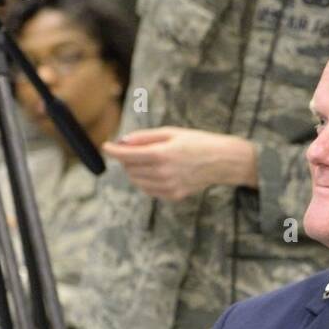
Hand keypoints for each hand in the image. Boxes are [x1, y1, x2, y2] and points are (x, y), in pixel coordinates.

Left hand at [102, 127, 257, 200]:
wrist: (222, 162)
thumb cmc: (197, 142)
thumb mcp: (170, 132)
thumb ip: (144, 137)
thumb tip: (123, 141)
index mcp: (161, 154)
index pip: (127, 155)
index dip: (113, 151)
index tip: (106, 146)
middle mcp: (163, 173)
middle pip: (129, 169)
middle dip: (126, 159)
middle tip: (133, 149)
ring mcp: (169, 187)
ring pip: (137, 181)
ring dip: (135, 171)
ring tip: (146, 160)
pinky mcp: (174, 196)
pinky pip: (149, 190)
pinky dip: (146, 181)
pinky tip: (156, 172)